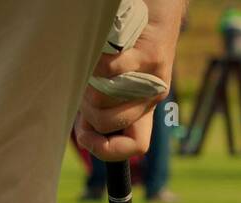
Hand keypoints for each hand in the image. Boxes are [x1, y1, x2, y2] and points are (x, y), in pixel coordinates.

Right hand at [76, 2, 182, 161]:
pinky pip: (112, 69)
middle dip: (85, 109)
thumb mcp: (112, 86)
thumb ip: (100, 111)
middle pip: (107, 123)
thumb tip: (86, 136)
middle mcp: (151, 99)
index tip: (87, 138)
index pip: (136, 147)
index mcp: (143, 109)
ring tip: (92, 66)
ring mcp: (154, 78)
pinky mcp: (151, 54)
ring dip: (88, 83)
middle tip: (85, 89)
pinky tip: (100, 48)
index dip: (109, 150)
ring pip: (105, 99)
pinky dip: (96, 58)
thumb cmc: (125, 46)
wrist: (155, 6)